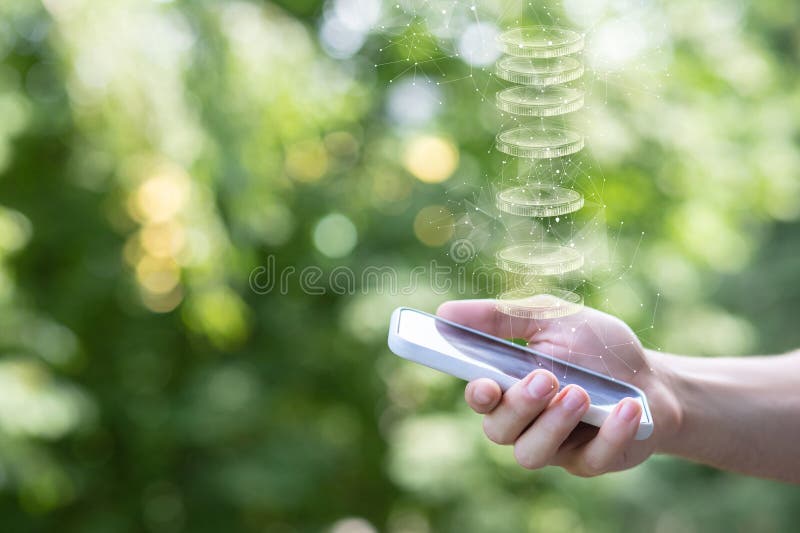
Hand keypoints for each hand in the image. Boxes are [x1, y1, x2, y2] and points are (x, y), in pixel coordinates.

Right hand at [437, 299, 681, 476]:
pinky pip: (588, 460)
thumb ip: (501, 317)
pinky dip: (608, 432)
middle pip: (499, 430)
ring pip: (531, 454)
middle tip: (546, 379)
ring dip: (553, 424)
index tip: (484, 383)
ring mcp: (556, 446)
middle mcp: (526, 421)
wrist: (654, 380)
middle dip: (519, 406)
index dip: (476, 395)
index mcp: (509, 384)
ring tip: (581, 394)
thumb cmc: (596, 348)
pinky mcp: (591, 462)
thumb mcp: (552, 318)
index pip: (479, 398)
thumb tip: (444, 313)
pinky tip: (625, 407)